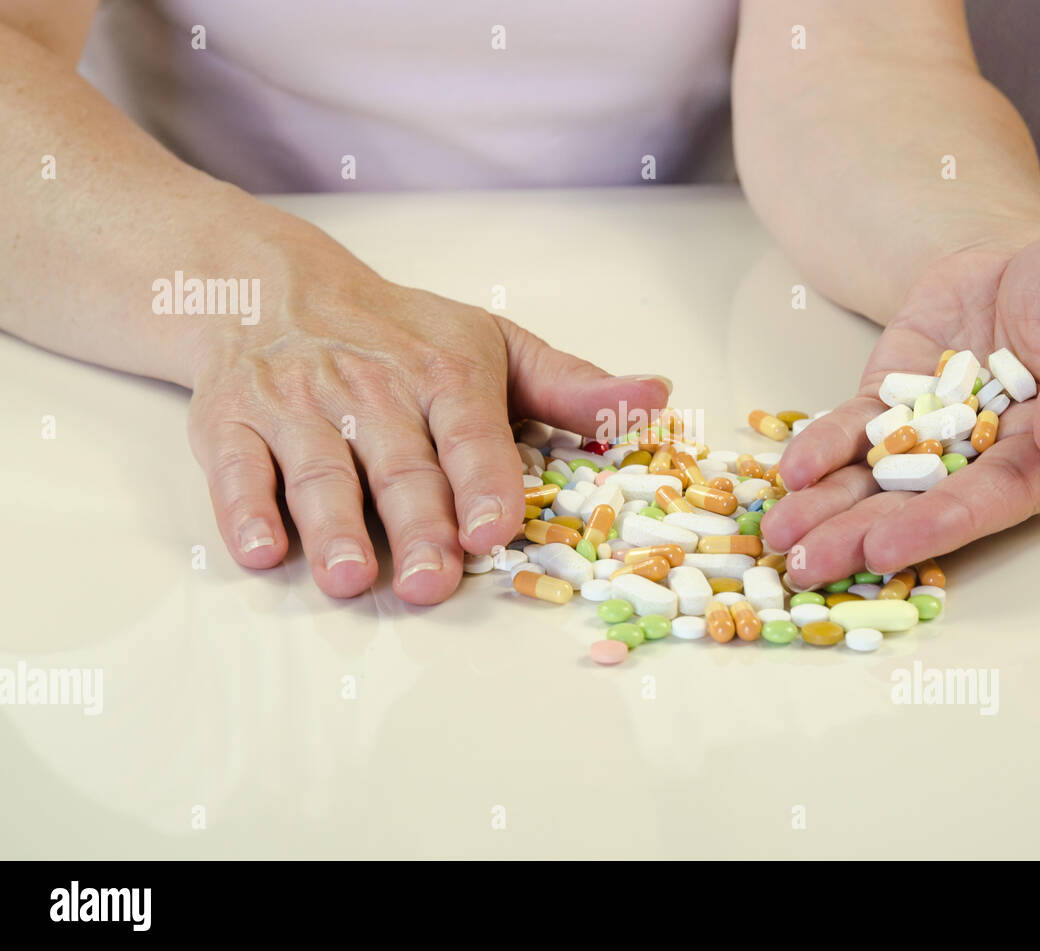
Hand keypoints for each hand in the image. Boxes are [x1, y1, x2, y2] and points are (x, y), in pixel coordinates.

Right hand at [186, 230, 668, 603]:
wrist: (273, 289)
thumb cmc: (400, 333)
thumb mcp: (492, 345)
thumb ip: (571, 384)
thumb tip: (657, 394)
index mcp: (442, 371)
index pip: (468, 431)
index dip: (481, 482)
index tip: (492, 530)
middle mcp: (371, 388)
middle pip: (398, 465)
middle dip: (416, 525)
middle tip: (431, 583)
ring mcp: (296, 404)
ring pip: (319, 471)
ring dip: (334, 527)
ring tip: (351, 579)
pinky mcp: (232, 421)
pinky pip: (237, 467)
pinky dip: (244, 509)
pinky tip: (262, 551)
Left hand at [763, 219, 1039, 585]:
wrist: (1029, 250)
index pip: (1000, 498)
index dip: (943, 524)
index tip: (888, 547)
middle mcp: (995, 458)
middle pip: (926, 505)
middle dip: (865, 535)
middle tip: (811, 566)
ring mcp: (937, 432)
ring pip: (879, 480)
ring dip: (829, 511)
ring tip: (781, 540)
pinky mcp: (895, 401)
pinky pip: (855, 431)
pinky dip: (822, 449)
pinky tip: (792, 471)